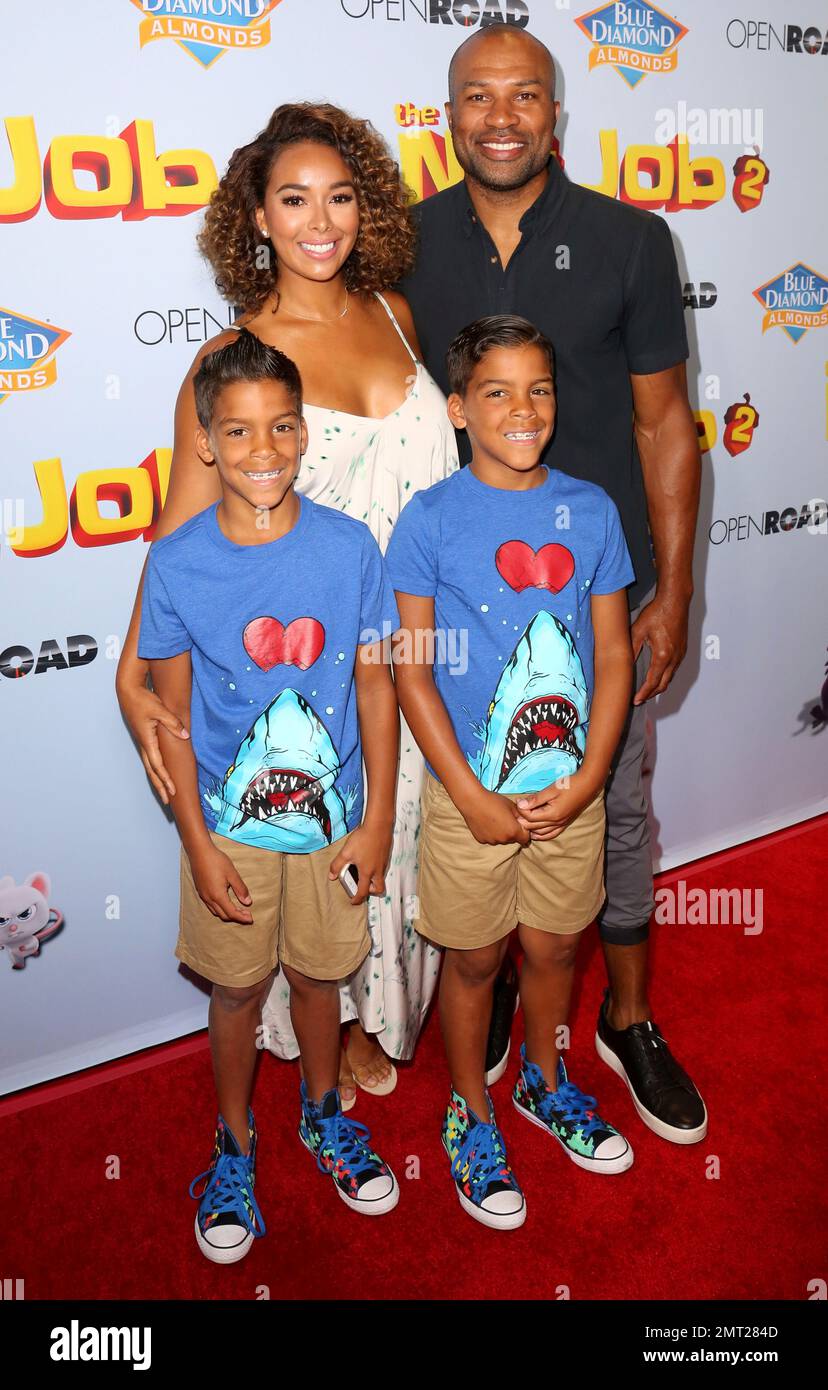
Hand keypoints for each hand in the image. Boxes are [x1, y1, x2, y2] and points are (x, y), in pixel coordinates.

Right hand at [117, 679, 189, 802]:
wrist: (128, 692)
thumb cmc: (143, 700)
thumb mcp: (160, 710)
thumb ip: (173, 723)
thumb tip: (186, 736)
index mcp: (147, 741)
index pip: (158, 765)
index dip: (166, 779)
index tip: (172, 791)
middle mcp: (144, 745)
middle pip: (152, 771)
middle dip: (160, 787)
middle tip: (167, 801)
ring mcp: (142, 743)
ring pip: (149, 767)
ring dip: (157, 780)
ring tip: (163, 793)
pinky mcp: (144, 739)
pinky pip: (150, 759)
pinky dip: (155, 770)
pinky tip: (159, 774)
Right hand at [189, 843, 252, 923]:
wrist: (199, 852)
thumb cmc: (216, 861)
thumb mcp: (232, 874)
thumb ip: (240, 889)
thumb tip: (248, 902)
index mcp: (218, 895)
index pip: (231, 913)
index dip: (242, 917)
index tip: (251, 919)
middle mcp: (209, 898)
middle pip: (223, 915)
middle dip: (236, 917)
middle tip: (247, 914)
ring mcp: (203, 895)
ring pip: (216, 912)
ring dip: (227, 914)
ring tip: (238, 910)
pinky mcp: (200, 891)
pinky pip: (210, 906)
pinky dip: (220, 909)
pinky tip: (225, 903)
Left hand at [328, 819, 393, 905]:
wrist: (379, 825)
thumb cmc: (363, 838)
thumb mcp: (346, 852)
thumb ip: (337, 865)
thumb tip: (331, 876)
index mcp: (367, 872)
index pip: (363, 892)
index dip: (357, 899)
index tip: (353, 901)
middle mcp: (378, 870)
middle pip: (379, 889)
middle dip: (370, 892)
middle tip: (362, 887)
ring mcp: (383, 863)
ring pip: (381, 879)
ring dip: (373, 880)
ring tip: (362, 872)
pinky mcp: (386, 856)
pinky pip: (382, 869)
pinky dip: (375, 870)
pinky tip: (368, 860)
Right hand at [458, 785, 530, 846]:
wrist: (472, 801)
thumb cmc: (493, 801)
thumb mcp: (512, 806)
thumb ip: (521, 816)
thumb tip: (526, 821)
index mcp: (513, 831)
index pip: (525, 839)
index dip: (524, 832)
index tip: (520, 824)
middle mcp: (503, 839)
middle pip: (513, 839)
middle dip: (512, 832)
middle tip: (506, 819)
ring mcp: (491, 841)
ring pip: (501, 840)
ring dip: (501, 833)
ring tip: (494, 820)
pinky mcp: (481, 840)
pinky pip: (490, 838)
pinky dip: (490, 833)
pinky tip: (486, 822)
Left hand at [514, 772, 601, 840]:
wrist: (587, 785)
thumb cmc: (569, 785)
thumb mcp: (551, 790)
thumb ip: (535, 799)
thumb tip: (520, 804)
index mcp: (552, 814)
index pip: (530, 817)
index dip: (521, 809)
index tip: (517, 800)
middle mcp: (556, 822)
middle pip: (533, 826)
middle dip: (522, 820)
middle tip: (516, 811)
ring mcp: (561, 824)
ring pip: (541, 833)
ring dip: (530, 829)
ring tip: (522, 821)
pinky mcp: (565, 823)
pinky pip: (551, 834)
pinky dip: (541, 835)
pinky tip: (535, 833)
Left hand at [630, 590, 689, 703]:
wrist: (675, 600)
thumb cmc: (657, 612)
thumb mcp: (638, 630)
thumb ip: (631, 649)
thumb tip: (623, 663)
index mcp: (663, 655)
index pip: (653, 682)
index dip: (644, 693)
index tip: (636, 700)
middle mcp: (675, 657)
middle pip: (664, 684)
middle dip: (651, 694)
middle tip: (639, 699)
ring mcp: (681, 654)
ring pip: (670, 677)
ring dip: (659, 686)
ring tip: (646, 690)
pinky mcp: (683, 650)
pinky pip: (674, 669)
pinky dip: (665, 676)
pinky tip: (657, 675)